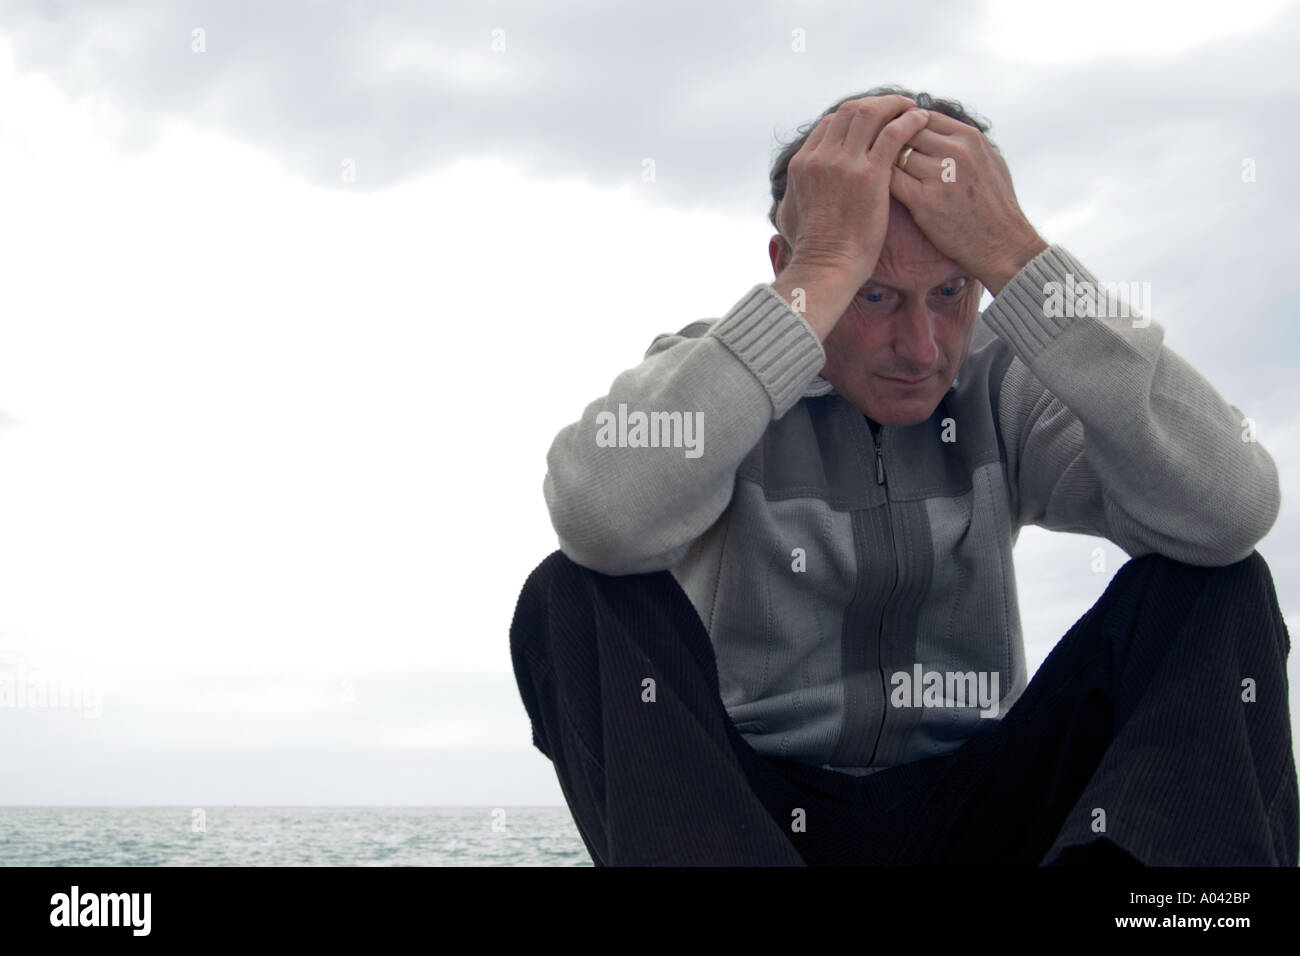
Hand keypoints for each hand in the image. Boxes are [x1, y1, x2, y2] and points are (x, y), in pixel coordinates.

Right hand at [776, 95, 932, 291]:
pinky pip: (893, 133)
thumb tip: (790, 193)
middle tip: (897, 107)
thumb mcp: (788, 215)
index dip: (855, 116)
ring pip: (871, 113)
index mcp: (802, 163)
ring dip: (894, 105)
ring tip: (912, 108)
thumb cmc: (811, 251)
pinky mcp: (869, 175)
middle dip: (876, 104)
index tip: (874, 120)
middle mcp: (821, 157)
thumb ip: (791, 195)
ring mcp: (844, 163)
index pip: (830, 122)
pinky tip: (921, 120)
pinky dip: (909, 121)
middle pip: (851, 110)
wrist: (827, 267)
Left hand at [888, 111, 1046, 294]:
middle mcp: (956, 152)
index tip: (895, 139)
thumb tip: (940, 126)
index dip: (906, 126)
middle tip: (879, 155)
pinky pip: (892, 180)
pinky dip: (882, 182)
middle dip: (891, 143)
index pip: (924, 116)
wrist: (1001, 244)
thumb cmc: (997, 205)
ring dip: (884, 163)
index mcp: (970, 138)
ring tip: (876, 172)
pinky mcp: (925, 201)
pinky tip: (878, 189)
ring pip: (896, 154)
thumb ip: (966, 142)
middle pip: (907, 132)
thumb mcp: (991, 161)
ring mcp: (940, 176)